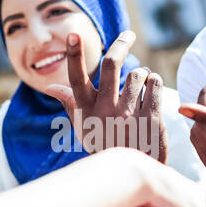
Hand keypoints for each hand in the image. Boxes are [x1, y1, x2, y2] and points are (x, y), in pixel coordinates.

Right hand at [45, 30, 168, 163]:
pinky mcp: (151, 117)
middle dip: (121, 43)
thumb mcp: (84, 128)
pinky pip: (155, 83)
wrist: (134, 171)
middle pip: (111, 63)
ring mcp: (129, 114)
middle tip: (129, 34)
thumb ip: (70, 104)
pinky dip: (154, 81)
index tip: (72, 35)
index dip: (73, 55)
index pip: (76, 78)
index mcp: (87, 110)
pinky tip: (151, 90)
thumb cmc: (105, 145)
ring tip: (140, 85)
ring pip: (138, 73)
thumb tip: (51, 87)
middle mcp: (106, 110)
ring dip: (141, 74)